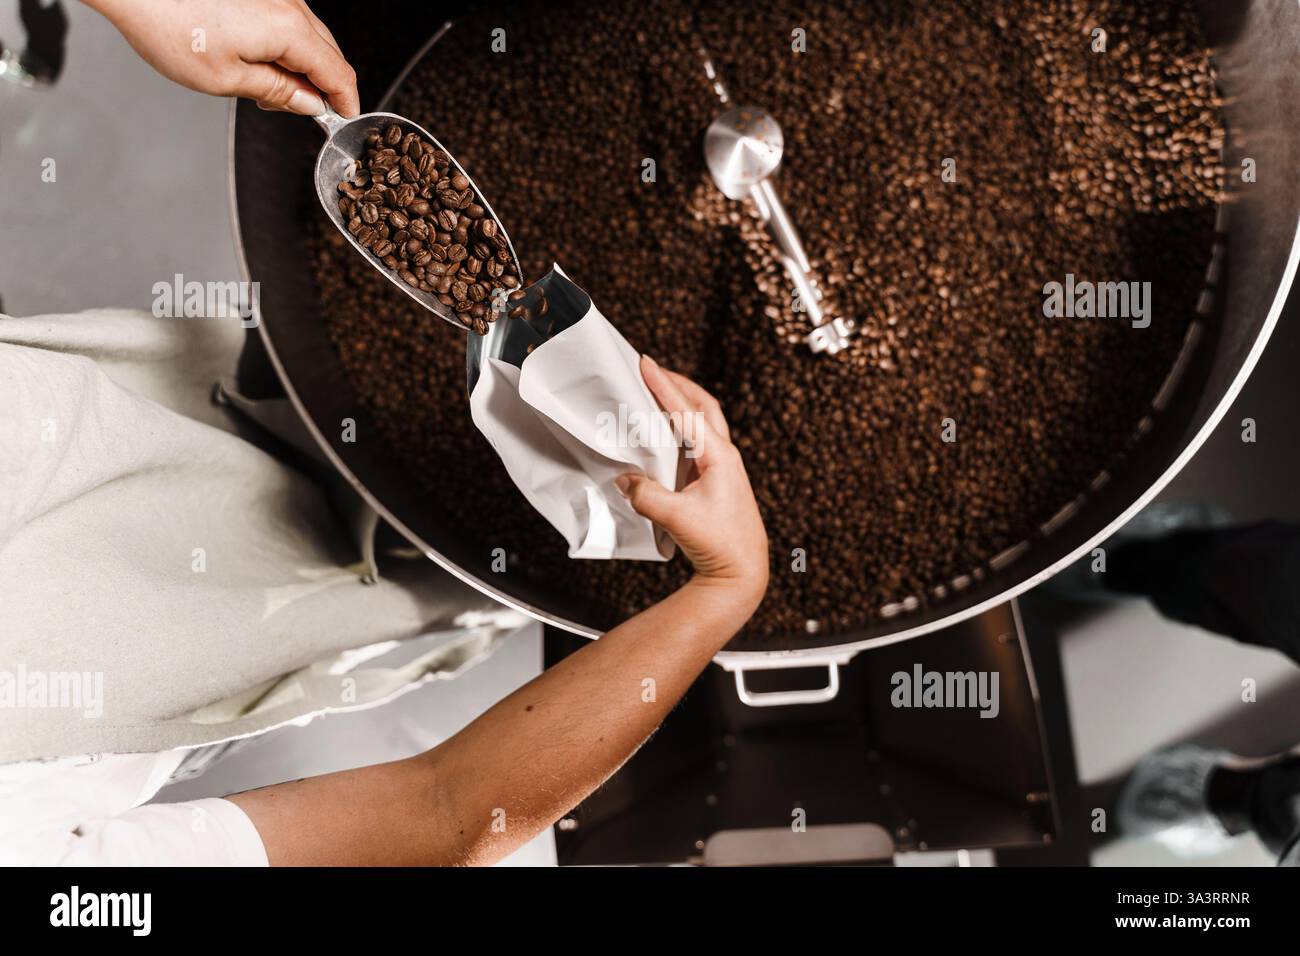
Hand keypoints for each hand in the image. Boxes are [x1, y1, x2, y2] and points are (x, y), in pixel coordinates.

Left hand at [85, 0, 358, 116]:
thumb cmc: (169, 25)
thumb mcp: (226, 79)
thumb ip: (278, 92)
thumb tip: (309, 103)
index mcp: (289, 30)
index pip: (338, 73)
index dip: (345, 102)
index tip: (344, 120)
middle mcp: (289, 4)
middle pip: (328, 52)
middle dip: (320, 86)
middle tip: (293, 108)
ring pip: (308, 35)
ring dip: (299, 65)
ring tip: (262, 85)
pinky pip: (288, 19)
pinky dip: (283, 44)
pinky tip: (255, 57)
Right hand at [617, 356, 768, 606]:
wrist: (741, 571)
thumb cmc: (719, 544)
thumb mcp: (676, 518)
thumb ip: (645, 495)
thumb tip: (623, 478)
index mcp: (720, 457)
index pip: (687, 412)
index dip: (664, 386)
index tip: (645, 363)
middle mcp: (724, 456)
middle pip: (703, 405)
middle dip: (677, 384)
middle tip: (651, 369)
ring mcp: (721, 467)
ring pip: (703, 421)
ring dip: (681, 402)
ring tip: (656, 391)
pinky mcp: (714, 480)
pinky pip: (697, 441)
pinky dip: (680, 427)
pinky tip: (663, 431)